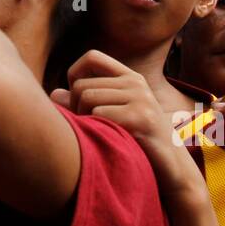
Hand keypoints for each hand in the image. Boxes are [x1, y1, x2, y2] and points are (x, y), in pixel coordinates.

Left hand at [52, 50, 192, 186]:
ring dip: (84, 120)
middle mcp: (135, 83)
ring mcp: (140, 99)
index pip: (92, 57)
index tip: (74, 94)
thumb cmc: (135, 141)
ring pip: (86, 98)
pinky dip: (96, 129)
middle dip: (75, 108)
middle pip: (82, 85)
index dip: (75, 71)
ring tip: (98, 134)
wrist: (170, 168)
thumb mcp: (111, 116)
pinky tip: (108, 140)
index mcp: (129, 78)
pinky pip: (98, 114)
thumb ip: (84, 103)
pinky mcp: (140, 117)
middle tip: (87, 127)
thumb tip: (54, 95)